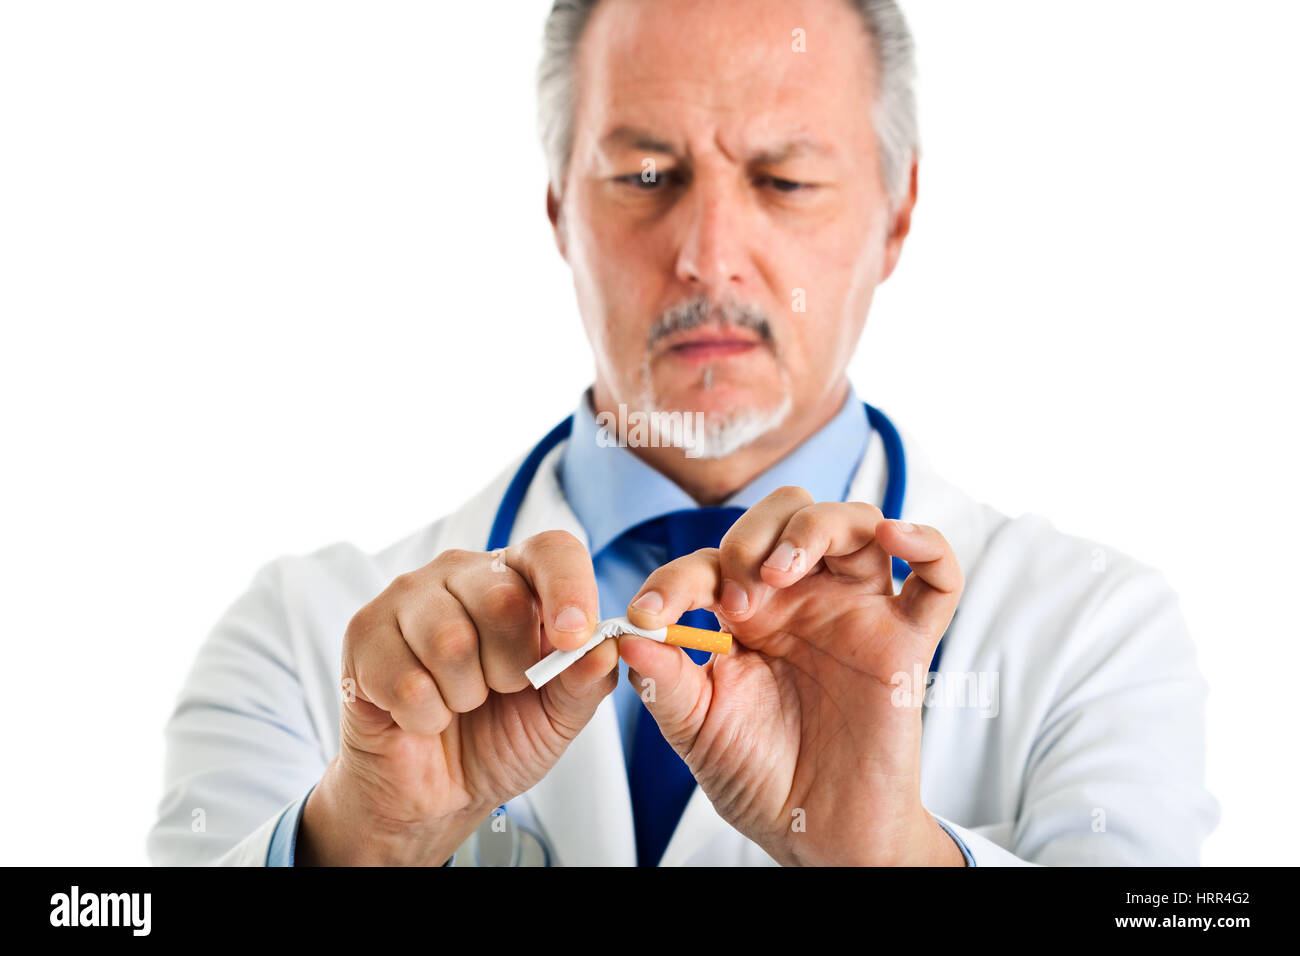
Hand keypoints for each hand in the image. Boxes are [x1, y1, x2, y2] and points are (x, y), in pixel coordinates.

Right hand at [298, 530, 617, 864]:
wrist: (436, 789)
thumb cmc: (501, 735)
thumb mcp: (559, 715)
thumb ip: (586, 679)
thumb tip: (604, 647)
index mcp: (518, 577)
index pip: (552, 550)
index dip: (569, 588)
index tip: (573, 637)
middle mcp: (460, 572)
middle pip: (502, 599)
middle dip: (512, 668)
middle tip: (500, 689)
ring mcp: (405, 597)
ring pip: (451, 642)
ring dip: (465, 696)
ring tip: (458, 702)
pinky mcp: (363, 634)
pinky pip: (409, 682)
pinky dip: (426, 717)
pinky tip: (419, 715)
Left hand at [619, 486, 964, 865]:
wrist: (818, 835)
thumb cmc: (760, 777)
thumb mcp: (698, 731)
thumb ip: (665, 684)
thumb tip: (627, 639)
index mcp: (746, 613)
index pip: (713, 560)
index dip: (678, 578)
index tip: (651, 614)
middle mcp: (802, 600)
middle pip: (789, 514)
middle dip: (753, 533)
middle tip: (735, 593)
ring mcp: (856, 613)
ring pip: (855, 524)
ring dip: (816, 527)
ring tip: (782, 569)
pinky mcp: (906, 641)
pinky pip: (938, 576)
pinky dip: (925, 542)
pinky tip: (893, 536)